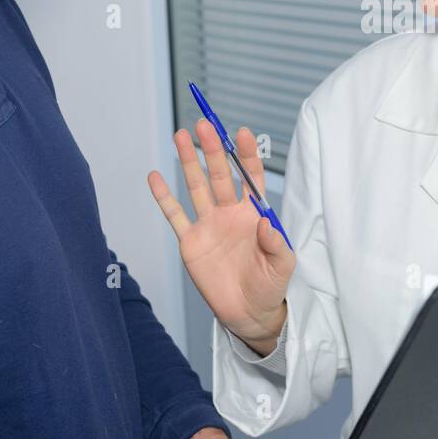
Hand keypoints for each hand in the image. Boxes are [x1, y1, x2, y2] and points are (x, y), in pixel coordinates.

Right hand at [147, 120, 294, 350]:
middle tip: (204, 125)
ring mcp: (208, 225)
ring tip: (181, 135)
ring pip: (197, 186)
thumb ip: (275, 243)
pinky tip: (155, 177)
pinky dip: (164, 197)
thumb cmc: (270, 285)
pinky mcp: (190, 242)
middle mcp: (229, 212)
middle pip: (220, 174)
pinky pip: (175, 215)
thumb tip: (265, 221)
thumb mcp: (282, 265)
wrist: (249, 313)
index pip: (250, 177)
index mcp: (253, 213)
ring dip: (189, 162)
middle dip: (212, 150)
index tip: (241, 133)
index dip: (246, 155)